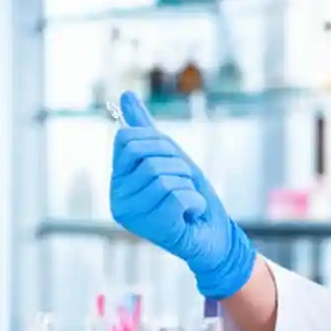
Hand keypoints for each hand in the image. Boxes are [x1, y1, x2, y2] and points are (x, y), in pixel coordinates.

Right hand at [109, 91, 255, 299]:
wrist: (213, 234)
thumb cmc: (189, 195)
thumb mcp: (169, 156)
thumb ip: (145, 129)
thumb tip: (126, 95)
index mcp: (117, 181)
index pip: (126, 139)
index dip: (157, 142)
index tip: (170, 161)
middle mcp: (118, 200)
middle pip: (147, 156)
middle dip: (175, 163)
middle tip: (182, 183)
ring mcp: (135, 217)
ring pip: (163, 176)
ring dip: (187, 184)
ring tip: (186, 201)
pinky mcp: (155, 228)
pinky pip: (178, 195)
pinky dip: (195, 200)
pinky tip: (191, 214)